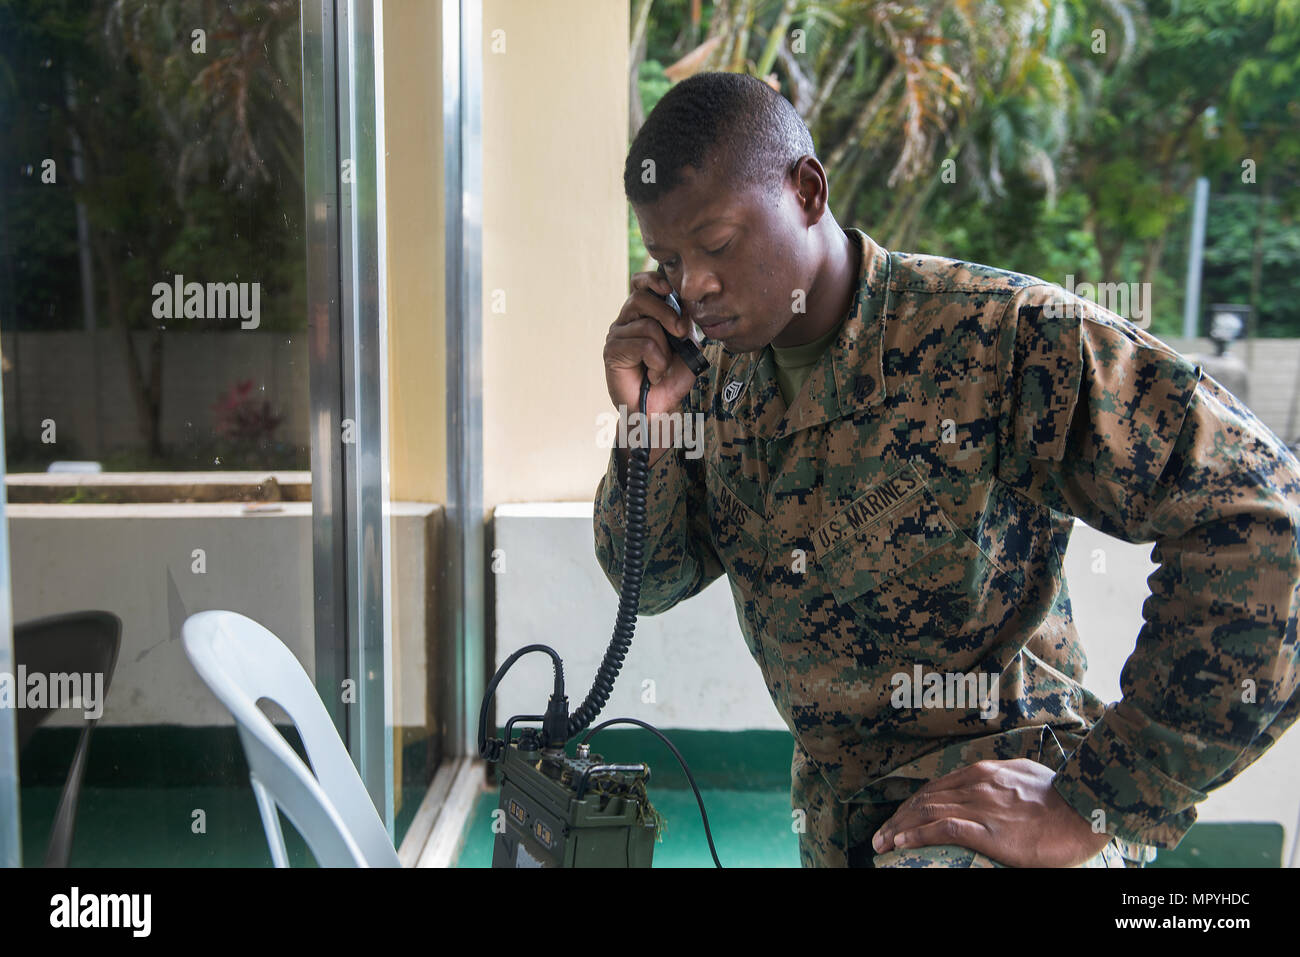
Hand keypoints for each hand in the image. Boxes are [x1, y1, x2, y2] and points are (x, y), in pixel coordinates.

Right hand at [604, 270, 698, 419]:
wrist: (659, 408)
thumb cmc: (671, 378)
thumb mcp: (685, 345)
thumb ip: (684, 322)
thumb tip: (683, 303)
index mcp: (643, 314)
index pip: (640, 284)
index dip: (652, 280)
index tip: (669, 289)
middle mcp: (626, 321)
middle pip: (642, 298)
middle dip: (668, 314)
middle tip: (681, 333)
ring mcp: (617, 335)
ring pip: (646, 325)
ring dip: (664, 349)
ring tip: (663, 366)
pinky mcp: (612, 351)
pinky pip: (642, 345)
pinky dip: (657, 362)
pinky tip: (653, 375)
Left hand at [870, 758, 1113, 866]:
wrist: (1086, 808)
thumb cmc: (1064, 797)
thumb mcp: (1026, 776)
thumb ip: (1003, 781)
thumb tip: (995, 789)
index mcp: (984, 772)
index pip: (936, 787)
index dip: (913, 803)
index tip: (900, 817)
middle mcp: (976, 785)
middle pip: (925, 799)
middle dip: (899, 817)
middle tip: (880, 834)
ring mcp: (981, 806)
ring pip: (927, 812)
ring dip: (900, 828)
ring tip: (882, 842)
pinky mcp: (989, 830)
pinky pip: (943, 829)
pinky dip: (918, 835)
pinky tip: (901, 844)